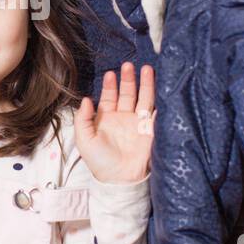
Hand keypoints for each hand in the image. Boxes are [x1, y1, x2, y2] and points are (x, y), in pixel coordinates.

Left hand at [74, 62, 154, 184]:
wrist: (120, 178)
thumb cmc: (100, 162)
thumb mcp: (84, 140)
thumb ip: (83, 119)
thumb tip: (86, 100)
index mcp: (107, 119)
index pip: (109, 97)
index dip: (110, 85)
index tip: (111, 73)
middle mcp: (123, 118)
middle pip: (127, 93)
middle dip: (128, 79)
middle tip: (129, 65)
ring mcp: (138, 123)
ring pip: (143, 98)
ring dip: (145, 84)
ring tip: (147, 68)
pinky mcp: (151, 129)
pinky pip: (155, 111)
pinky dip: (159, 100)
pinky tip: (161, 87)